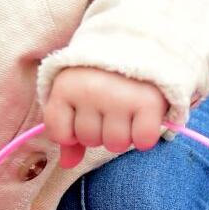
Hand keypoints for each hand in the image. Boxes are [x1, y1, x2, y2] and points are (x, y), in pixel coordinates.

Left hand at [43, 67, 167, 167]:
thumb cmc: (100, 77)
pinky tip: (143, 118)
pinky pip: (143, 140)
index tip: (82, 115)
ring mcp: (119, 97)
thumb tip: (66, 164)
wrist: (139, 44)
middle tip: (109, 108)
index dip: (71, 132)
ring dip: (123, 135)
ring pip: (115, 144)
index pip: (60, 134)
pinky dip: (145, 136)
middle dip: (99, 131)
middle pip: (89, 140)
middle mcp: (91, 91)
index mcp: (66, 86)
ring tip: (126, 112)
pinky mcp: (148, 103)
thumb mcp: (76, 96)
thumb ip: (67, 130)